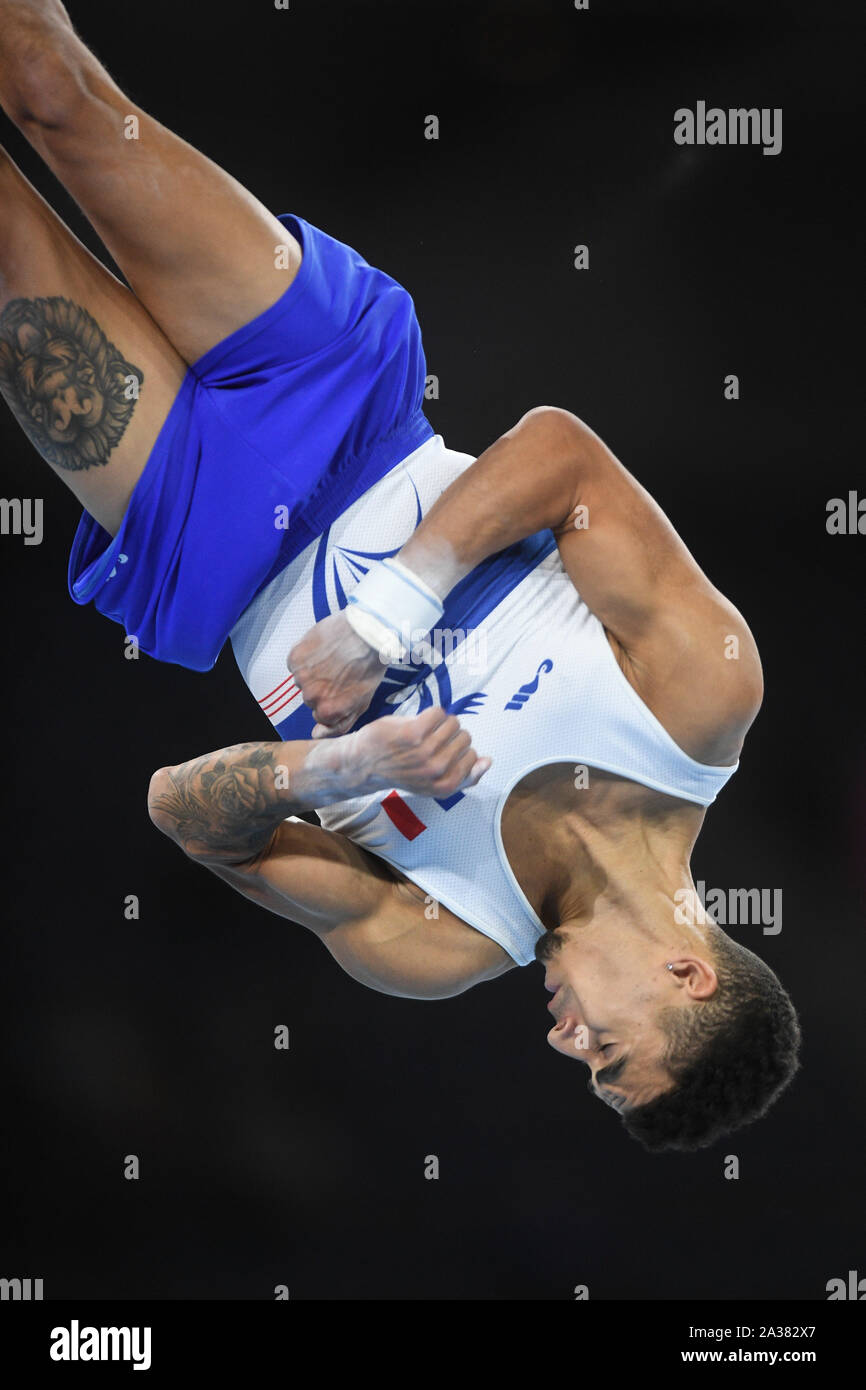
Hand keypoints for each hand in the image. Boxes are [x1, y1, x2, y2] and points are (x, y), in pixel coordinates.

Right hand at [288, 611, 386, 736]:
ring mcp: (301, 676)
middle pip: (310, 699)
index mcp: (328, 711)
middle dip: (323, 688)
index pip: (321, 716)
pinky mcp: (295, 657)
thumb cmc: (370, 666)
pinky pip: (295, 664)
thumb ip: (339, 724)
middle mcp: (311, 697)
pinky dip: (306, 658)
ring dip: (313, 673)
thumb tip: (315, 735)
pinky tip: (323, 650)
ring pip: (302, 681)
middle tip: (341, 671)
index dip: (334, 701)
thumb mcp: (362, 701)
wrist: (369, 630)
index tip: (344, 687)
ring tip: (334, 659)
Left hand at [345, 706, 491, 798]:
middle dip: (451, 735)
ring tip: (424, 731)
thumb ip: (465, 777)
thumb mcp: (435, 783)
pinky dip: (431, 713)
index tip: (440, 753)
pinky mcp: (413, 734)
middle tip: (429, 742)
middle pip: (465, 737)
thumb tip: (488, 761)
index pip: (474, 757)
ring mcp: (425, 752)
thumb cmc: (401, 771)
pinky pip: (439, 713)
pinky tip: (419, 721)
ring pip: (453, 723)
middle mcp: (437, 771)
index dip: (459, 750)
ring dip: (441, 722)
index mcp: (445, 786)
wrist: (364, 765)